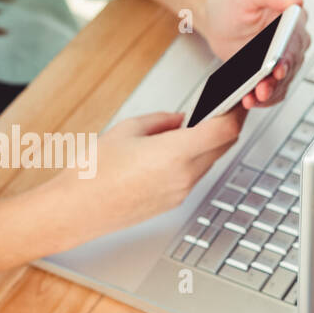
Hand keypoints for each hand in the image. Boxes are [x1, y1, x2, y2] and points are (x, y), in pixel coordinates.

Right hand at [41, 110, 244, 243]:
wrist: (77, 210)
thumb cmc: (93, 173)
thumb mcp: (126, 130)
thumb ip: (160, 120)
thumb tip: (180, 119)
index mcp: (174, 153)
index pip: (224, 131)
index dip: (235, 114)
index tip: (236, 102)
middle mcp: (184, 176)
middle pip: (223, 147)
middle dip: (227, 126)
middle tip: (222, 109)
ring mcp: (181, 192)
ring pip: (210, 162)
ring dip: (211, 144)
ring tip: (197, 126)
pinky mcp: (174, 202)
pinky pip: (195, 176)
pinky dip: (196, 159)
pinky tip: (180, 149)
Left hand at [202, 0, 310, 108]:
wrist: (217, 18)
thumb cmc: (233, 0)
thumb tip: (295, 1)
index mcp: (293, 19)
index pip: (294, 41)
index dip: (287, 57)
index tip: (278, 68)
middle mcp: (292, 42)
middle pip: (290, 66)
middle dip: (276, 81)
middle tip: (262, 90)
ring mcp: (283, 61)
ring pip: (282, 83)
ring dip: (269, 93)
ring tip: (252, 99)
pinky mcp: (272, 75)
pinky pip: (273, 91)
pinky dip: (263, 99)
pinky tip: (251, 100)